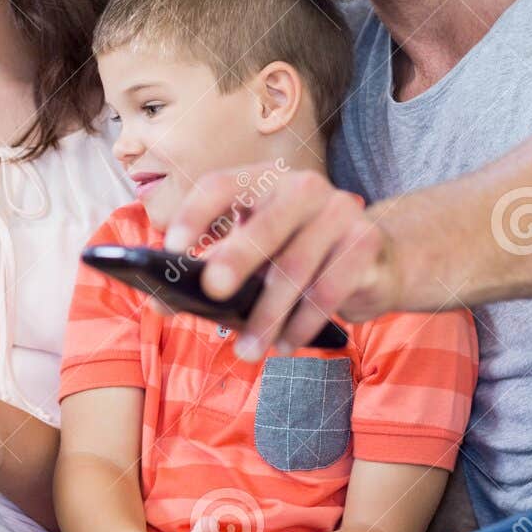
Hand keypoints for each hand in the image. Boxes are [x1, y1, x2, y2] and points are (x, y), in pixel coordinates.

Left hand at [167, 168, 405, 357]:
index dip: (195, 214)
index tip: (173, 248)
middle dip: (236, 259)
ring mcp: (339, 211)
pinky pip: (330, 288)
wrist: (372, 262)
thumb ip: (209, 273)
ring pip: (297, 266)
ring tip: (247, 350)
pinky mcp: (365, 242)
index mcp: (262, 180)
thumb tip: (159, 303)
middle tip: (212, 292)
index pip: (221, 185)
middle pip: (265, 224)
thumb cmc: (294, 257)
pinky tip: (285, 345)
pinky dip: (303, 322)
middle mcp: (302, 187)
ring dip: (269, 315)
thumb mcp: (252, 258)